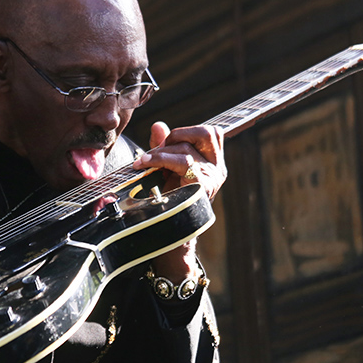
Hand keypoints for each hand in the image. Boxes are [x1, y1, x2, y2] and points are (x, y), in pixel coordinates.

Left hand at [131, 122, 226, 283]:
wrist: (170, 236)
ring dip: (161, 151)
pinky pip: (184, 163)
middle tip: (155, 152)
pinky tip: (145, 165)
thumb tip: (159, 125)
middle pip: (204, 133)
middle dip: (175, 136)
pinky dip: (160, 160)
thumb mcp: (167, 170)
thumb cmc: (168, 202)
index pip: (212, 133)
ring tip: (145, 161)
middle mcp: (217, 170)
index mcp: (214, 164)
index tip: (168, 141)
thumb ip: (164, 146)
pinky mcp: (201, 187)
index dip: (188, 130)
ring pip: (188, 149)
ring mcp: (211, 179)